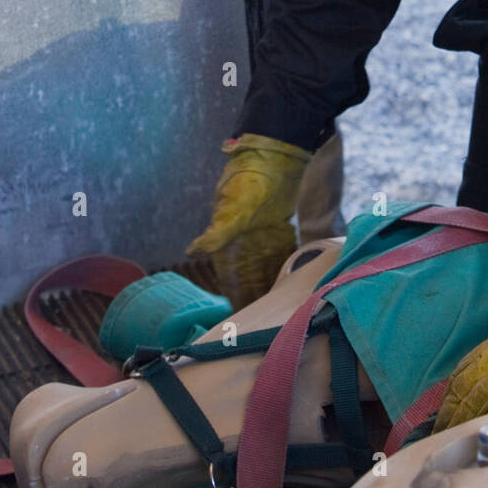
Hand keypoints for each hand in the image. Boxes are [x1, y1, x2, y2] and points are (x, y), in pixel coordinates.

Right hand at [186, 133, 311, 305]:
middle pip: (250, 281)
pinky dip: (288, 272)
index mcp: (229, 243)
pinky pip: (284, 259)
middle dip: (256, 301)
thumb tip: (192, 250)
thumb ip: (217, 233)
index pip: (230, 278)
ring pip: (267, 272)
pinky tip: (295, 288)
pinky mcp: (281, 234)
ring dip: (272, 290)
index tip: (239, 320)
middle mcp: (245, 246)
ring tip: (281, 314)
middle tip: (266, 327)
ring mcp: (264, 240)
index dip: (235, 298)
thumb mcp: (232, 209)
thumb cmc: (247, 182)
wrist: (271, 159)